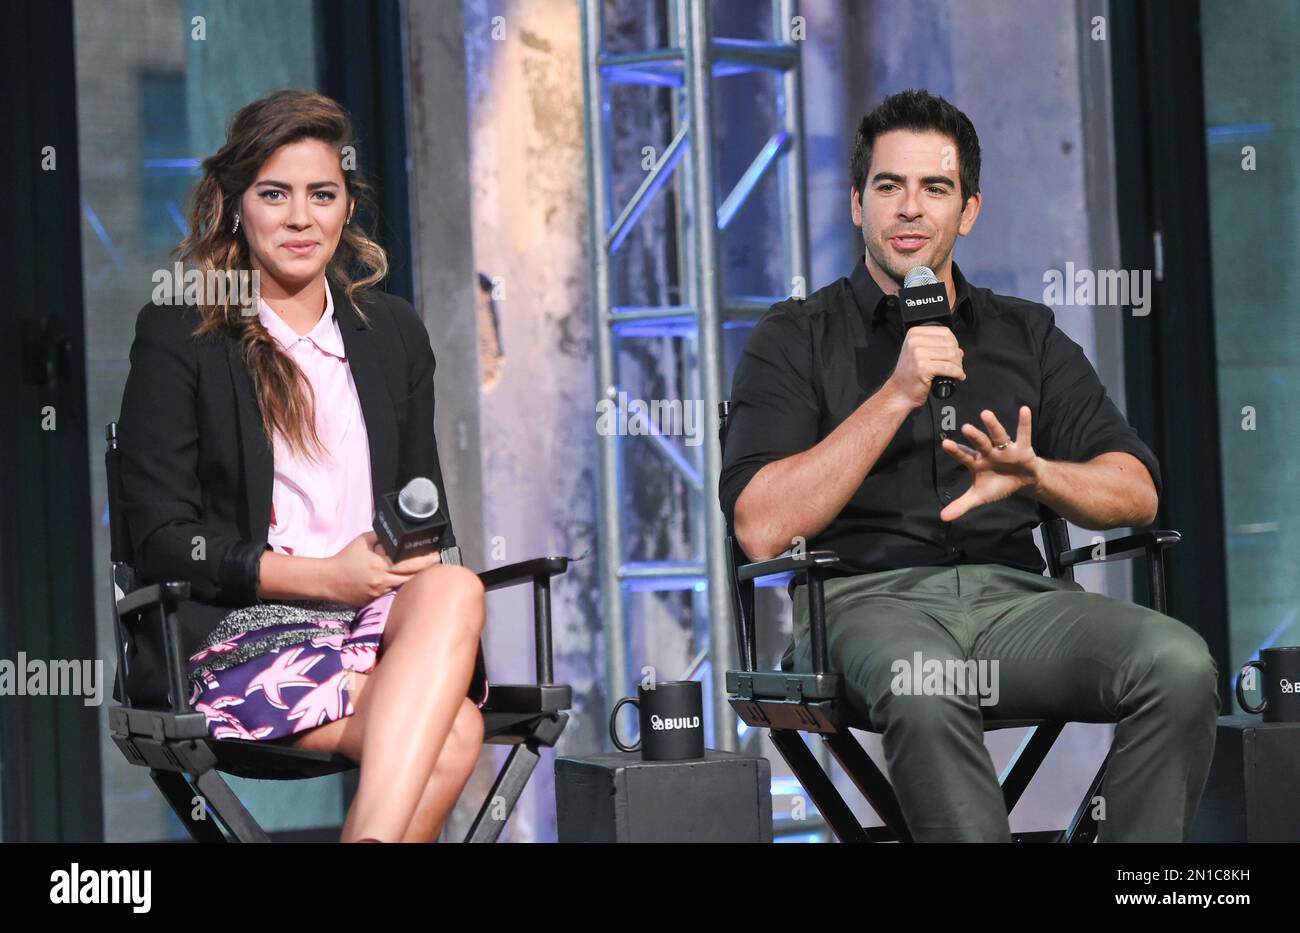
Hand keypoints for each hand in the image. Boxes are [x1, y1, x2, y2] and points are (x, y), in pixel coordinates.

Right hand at [322, 531, 438, 607]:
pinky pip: (395, 596)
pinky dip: (404, 590)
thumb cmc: (346, 558)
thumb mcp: (363, 541)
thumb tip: (399, 536)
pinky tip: (412, 586)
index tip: (434, 553)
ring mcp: (380, 594)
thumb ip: (382, 537)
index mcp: (380, 564)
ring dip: (417, 580)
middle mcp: (382, 581)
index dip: (425, 558)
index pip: (409, 562)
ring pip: (406, 588)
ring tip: (428, 572)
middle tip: (437, 561)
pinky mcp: (376, 603)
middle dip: (427, 569)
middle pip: (412, 577)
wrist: (328, 580)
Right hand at [885, 326, 965, 409]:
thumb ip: (936, 346)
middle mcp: (915, 342)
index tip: (954, 352)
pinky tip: (957, 376)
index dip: (954, 343)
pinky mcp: (923, 367)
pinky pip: (949, 368)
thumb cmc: (910, 374)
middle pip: (950, 343)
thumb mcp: (919, 352)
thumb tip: (958, 350)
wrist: (900, 391)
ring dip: (958, 365)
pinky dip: (957, 373)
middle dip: (957, 356)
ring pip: (951, 355)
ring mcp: (918, 354)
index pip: (945, 332)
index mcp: (914, 334)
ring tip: (956, 371)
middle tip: (956, 365)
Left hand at [939, 407, 1041, 521]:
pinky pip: (1023, 434)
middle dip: (974, 437)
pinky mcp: (1023, 448)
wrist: (1022, 481)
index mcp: (977, 462)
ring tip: (986, 414)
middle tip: (965, 427)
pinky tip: (1024, 410)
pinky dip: (1024, 423)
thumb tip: (942, 518)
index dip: (956, 451)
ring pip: (999, 436)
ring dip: (993, 426)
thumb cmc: (997, 485)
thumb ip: (961, 505)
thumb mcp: (980, 496)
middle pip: (981, 443)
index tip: (945, 443)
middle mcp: (989, 452)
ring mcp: (1005, 449)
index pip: (964, 456)